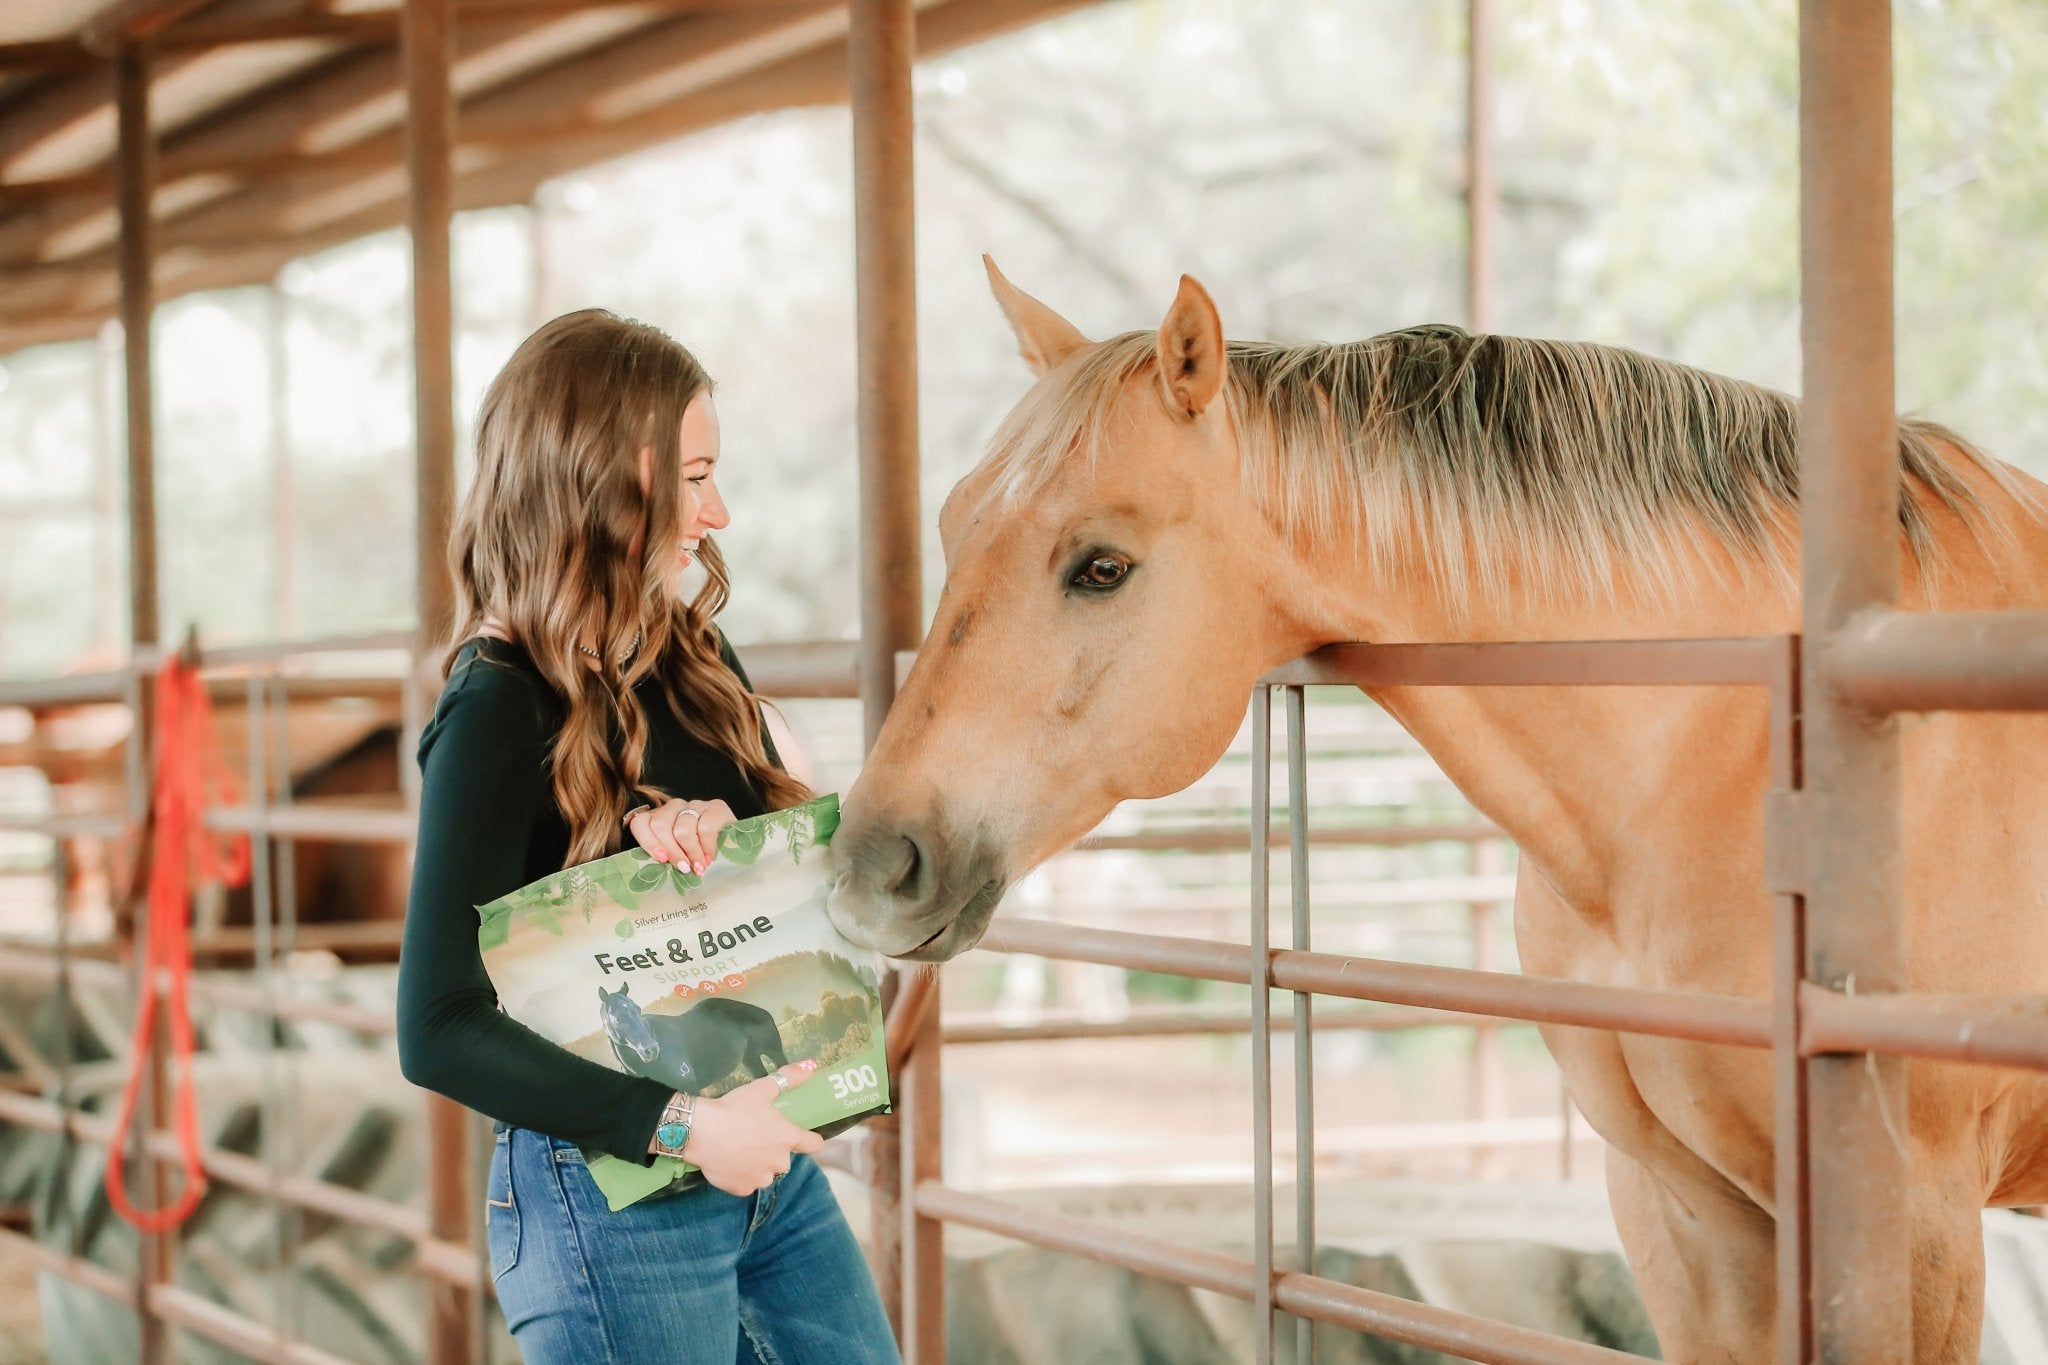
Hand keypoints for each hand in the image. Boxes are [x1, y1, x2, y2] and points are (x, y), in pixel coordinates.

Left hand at [626, 798, 735, 874]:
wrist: (734, 843)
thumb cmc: (697, 854)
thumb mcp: (677, 855)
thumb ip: (665, 858)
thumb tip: (655, 874)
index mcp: (657, 818)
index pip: (641, 822)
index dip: (648, 841)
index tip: (661, 860)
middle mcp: (674, 807)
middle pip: (660, 825)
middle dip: (672, 851)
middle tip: (683, 869)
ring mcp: (694, 805)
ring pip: (683, 828)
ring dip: (691, 853)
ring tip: (698, 868)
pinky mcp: (716, 806)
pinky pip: (706, 828)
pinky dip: (706, 847)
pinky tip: (709, 858)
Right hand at [668, 1062, 822, 1195]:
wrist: (700, 1132)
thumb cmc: (735, 1109)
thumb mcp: (763, 1088)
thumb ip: (789, 1077)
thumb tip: (812, 1065)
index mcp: (788, 1138)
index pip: (814, 1144)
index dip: (810, 1139)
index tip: (802, 1136)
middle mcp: (780, 1162)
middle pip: (783, 1158)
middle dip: (773, 1150)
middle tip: (753, 1136)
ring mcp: (761, 1178)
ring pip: (765, 1172)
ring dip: (758, 1165)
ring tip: (738, 1149)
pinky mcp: (742, 1189)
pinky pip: (746, 1183)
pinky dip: (740, 1175)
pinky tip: (728, 1162)